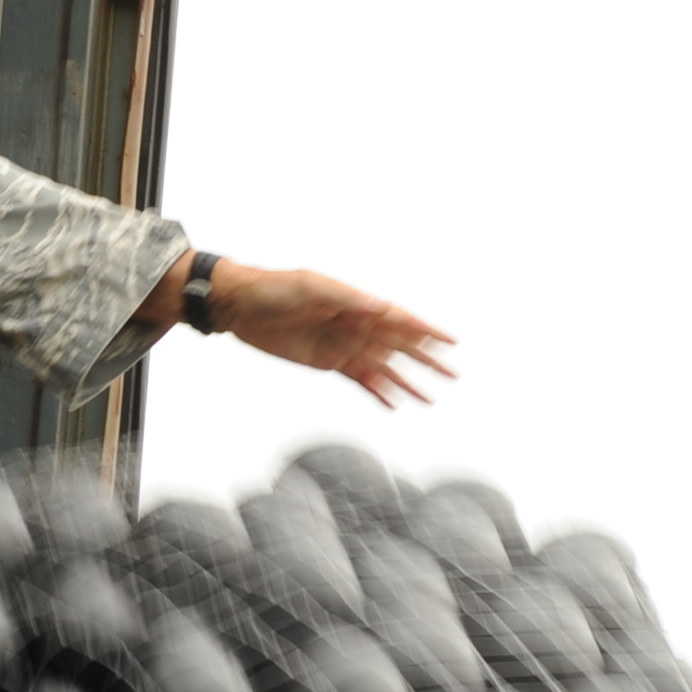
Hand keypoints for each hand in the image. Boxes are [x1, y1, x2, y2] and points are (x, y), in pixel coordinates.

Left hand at [157, 257, 459, 408]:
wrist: (239, 305)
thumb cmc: (273, 288)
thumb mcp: (309, 287)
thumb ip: (347, 298)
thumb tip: (381, 307)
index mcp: (356, 303)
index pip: (400, 319)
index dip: (427, 331)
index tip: (451, 342)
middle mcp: (355, 324)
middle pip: (399, 346)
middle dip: (426, 360)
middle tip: (452, 374)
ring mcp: (342, 344)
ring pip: (383, 367)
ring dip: (406, 382)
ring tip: (430, 399)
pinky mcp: (327, 361)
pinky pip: (359, 379)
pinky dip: (377, 391)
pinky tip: (394, 404)